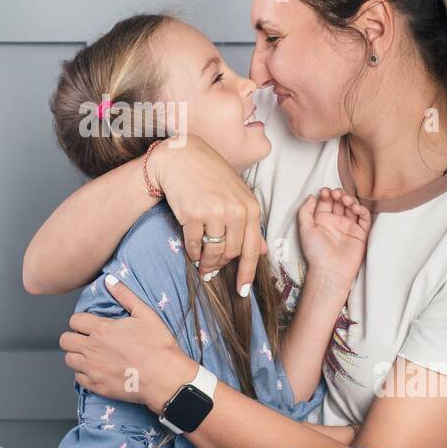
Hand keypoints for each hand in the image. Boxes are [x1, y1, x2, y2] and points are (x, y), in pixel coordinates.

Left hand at [59, 275, 196, 411]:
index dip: (81, 322)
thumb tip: (109, 279)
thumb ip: (124, 295)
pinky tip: (97, 370)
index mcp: (102, 329)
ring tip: (91, 355)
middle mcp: (92, 348)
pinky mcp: (97, 386)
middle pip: (65, 340)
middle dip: (74, 337)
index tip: (90, 325)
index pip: (74, 321)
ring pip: (69, 359)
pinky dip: (84, 374)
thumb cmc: (158, 345)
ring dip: (77, 356)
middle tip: (87, 339)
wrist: (165, 377)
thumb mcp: (145, 314)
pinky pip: (78, 378)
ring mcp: (93, 369)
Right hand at [147, 135, 265, 293]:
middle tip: (211, 270)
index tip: (242, 290)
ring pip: (214, 252)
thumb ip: (250, 223)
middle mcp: (236, 211)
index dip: (247, 273)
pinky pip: (194, 244)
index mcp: (251, 207)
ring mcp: (215, 212)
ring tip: (201, 264)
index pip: (253, 249)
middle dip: (221, 265)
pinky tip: (191, 249)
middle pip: (232, 253)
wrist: (181, 157)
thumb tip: (264, 250)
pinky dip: (192, 251)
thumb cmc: (210, 175)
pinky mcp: (193, 214)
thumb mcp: (237, 195)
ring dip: (207, 262)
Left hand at [297, 188, 370, 288]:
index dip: (327, 194)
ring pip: (353, 207)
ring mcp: (349, 227)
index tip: (325, 192)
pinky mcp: (361, 233)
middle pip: (340, 202)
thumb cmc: (316, 252)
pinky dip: (362, 210)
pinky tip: (355, 208)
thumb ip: (305, 211)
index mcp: (323, 220)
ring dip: (350, 200)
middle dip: (339, 194)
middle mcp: (336, 222)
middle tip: (336, 195)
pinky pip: (364, 218)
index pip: (326, 201)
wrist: (330, 270)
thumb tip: (312, 196)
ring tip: (345, 200)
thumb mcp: (305, 229)